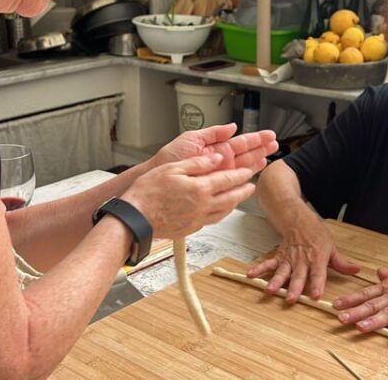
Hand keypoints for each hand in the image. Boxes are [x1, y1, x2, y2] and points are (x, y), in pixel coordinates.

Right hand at [121, 153, 255, 238]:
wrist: (136, 218)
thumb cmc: (149, 192)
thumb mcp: (173, 168)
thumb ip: (197, 163)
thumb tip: (216, 158)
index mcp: (200, 188)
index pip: (228, 179)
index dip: (241, 175)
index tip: (249, 172)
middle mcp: (203, 206)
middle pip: (231, 198)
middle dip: (244, 191)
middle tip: (251, 187)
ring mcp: (198, 219)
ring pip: (224, 211)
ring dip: (235, 204)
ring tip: (239, 198)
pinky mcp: (191, 229)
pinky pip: (213, 220)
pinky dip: (221, 213)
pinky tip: (220, 211)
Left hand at [152, 124, 277, 172]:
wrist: (157, 176)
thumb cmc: (170, 158)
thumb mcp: (192, 138)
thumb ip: (213, 133)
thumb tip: (232, 126)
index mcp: (215, 148)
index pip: (240, 142)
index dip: (255, 139)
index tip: (269, 135)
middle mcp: (219, 161)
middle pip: (245, 155)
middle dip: (261, 149)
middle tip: (275, 145)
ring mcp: (218, 175)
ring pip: (242, 168)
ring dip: (257, 163)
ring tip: (269, 157)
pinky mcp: (214, 187)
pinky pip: (233, 184)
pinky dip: (244, 181)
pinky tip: (254, 177)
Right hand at [247, 218, 359, 301]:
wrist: (298, 219)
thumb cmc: (316, 234)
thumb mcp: (332, 246)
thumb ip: (341, 262)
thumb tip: (356, 271)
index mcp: (317, 258)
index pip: (318, 273)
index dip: (318, 284)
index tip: (316, 296)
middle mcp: (302, 260)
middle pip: (298, 276)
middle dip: (295, 288)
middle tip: (291, 299)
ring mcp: (289, 259)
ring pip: (282, 271)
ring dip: (276, 281)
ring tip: (269, 291)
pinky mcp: (279, 257)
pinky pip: (269, 264)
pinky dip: (260, 269)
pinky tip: (251, 275)